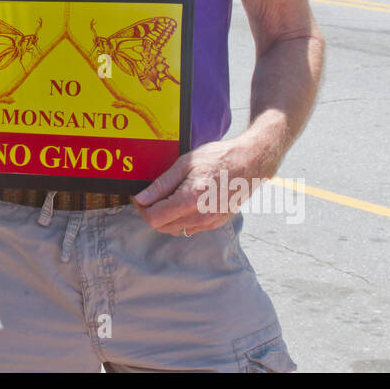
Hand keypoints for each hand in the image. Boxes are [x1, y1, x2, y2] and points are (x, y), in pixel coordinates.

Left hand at [132, 137, 254, 236]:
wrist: (250, 164)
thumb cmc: (218, 158)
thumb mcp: (185, 163)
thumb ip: (161, 184)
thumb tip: (142, 198)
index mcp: (190, 200)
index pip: (154, 217)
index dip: (141, 208)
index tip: (139, 196)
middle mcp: (200, 216)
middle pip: (162, 227)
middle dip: (151, 213)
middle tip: (150, 196)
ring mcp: (209, 223)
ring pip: (174, 230)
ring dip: (164, 218)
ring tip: (166, 197)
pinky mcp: (215, 223)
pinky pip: (189, 228)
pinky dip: (179, 220)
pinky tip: (181, 202)